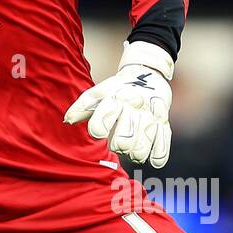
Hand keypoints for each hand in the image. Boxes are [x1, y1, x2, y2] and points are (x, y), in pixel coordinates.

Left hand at [64, 40, 173, 167]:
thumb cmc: (117, 90)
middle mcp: (133, 108)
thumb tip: (67, 121)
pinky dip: (156, 158)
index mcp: (114, 99)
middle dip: (118, 146)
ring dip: (135, 154)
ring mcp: (150, 116)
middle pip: (122, 142)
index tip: (98, 133)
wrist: (148, 74)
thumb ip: (82, 107)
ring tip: (132, 149)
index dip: (98, 130)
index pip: (102, 122)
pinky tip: (150, 156)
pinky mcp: (164, 123)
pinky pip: (162, 148)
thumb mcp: (99, 94)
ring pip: (141, 149)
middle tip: (118, 143)